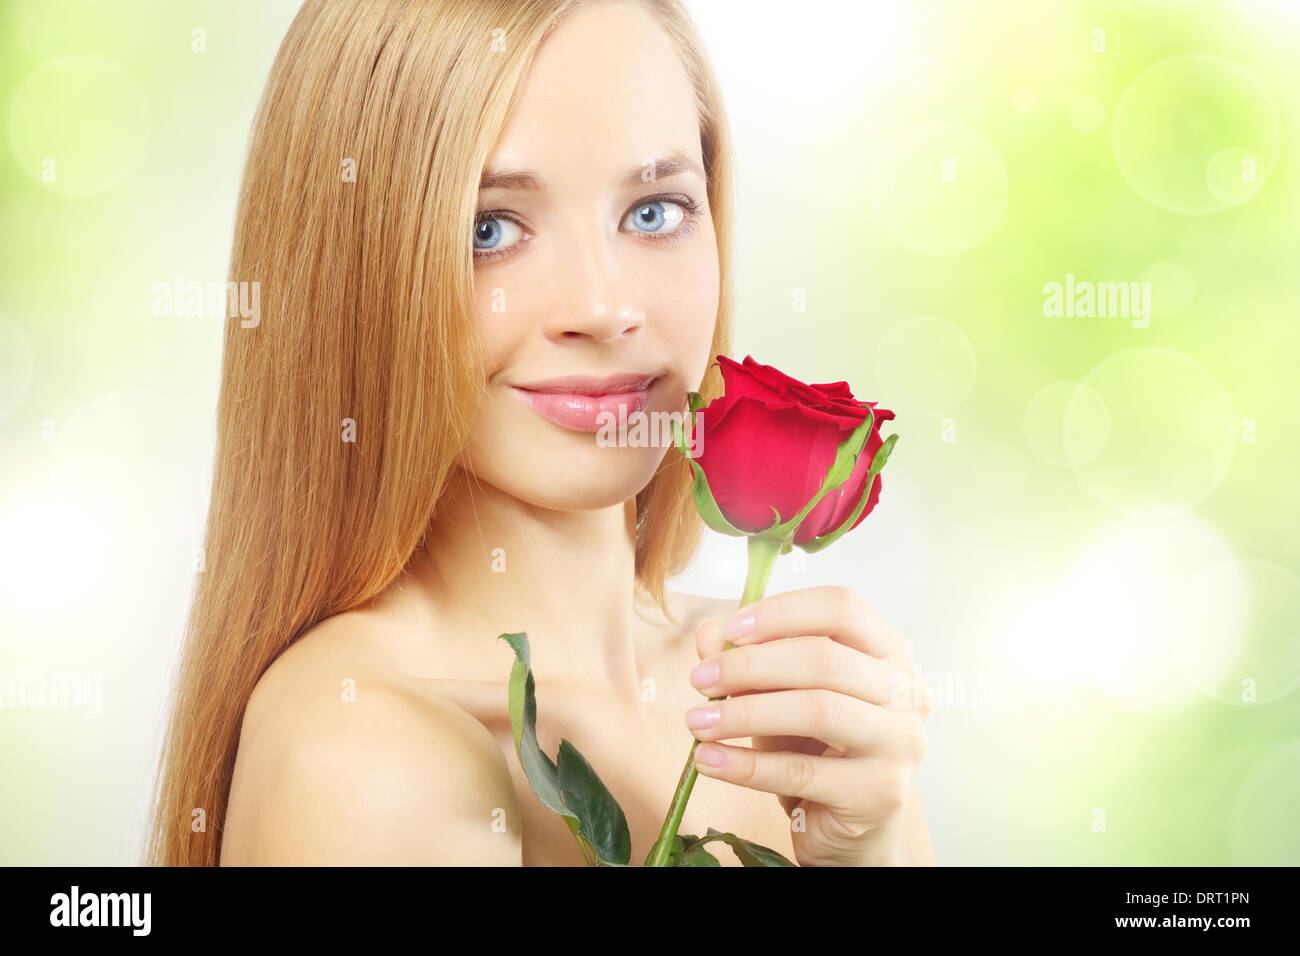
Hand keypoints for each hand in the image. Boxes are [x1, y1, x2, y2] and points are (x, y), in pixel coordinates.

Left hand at [685, 586, 931, 865]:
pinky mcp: (880, 793)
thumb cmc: (819, 749)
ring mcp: (901, 743)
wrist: (853, 828)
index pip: (841, 608)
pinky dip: (746, 765)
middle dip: (751, 665)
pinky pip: (801, 771)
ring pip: (818, 710)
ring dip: (746, 713)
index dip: (782, 613)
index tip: (730, 630)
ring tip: (698, 721)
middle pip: (825, 659)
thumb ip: (748, 662)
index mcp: (890, 652)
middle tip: (700, 680)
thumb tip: (708, 635)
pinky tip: (708, 759)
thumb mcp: (780, 697)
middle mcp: (906, 691)